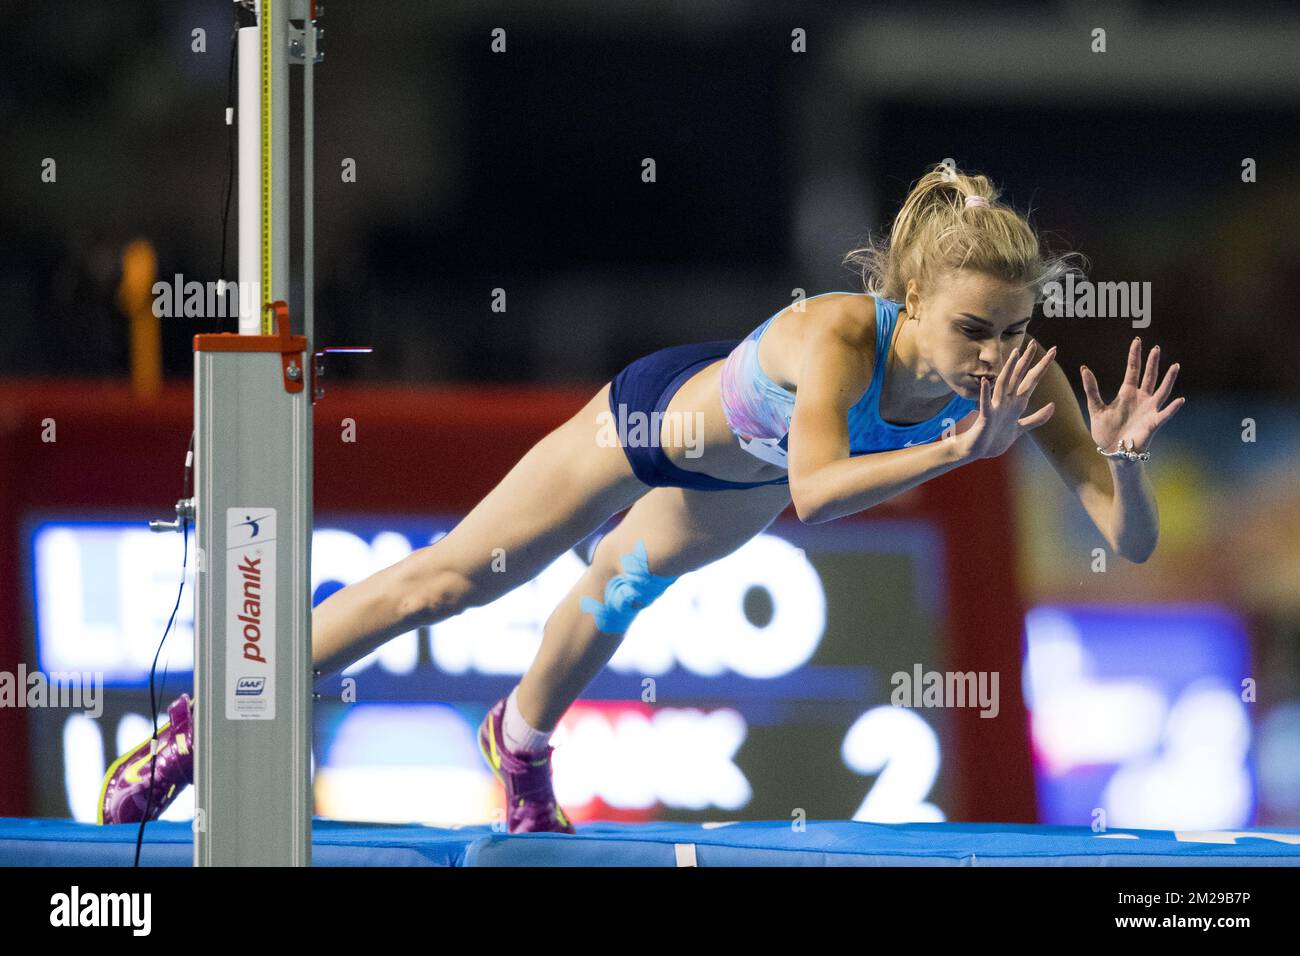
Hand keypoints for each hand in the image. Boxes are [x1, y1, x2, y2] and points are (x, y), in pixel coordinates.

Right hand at [957, 341, 1057, 461]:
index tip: (1053, 352)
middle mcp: (1006, 401)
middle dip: (1027, 361)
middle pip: (1019, 377)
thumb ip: (1037, 418)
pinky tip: (985, 382)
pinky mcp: (986, 417)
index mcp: (1016, 403)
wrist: (977, 451)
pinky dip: (985, 393)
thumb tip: (1052, 406)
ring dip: (1008, 369)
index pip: (1031, 380)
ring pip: (1003, 384)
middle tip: (1035, 343)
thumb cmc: (996, 439)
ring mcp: (996, 407)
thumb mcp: (1021, 428)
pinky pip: (985, 404)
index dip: (1041, 366)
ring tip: (1014, 353)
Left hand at [1082, 337, 1184, 458]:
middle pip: (1149, 376)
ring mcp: (1149, 410)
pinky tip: (1180, 399)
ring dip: (1169, 379)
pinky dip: (1173, 407)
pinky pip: (1165, 414)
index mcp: (1127, 393)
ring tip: (1175, 366)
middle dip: (1152, 362)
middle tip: (1156, 347)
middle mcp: (1141, 398)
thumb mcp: (1096, 408)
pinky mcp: (1153, 423)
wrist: (1113, 451)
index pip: (1132, 370)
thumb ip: (1091, 389)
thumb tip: (1084, 368)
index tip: (1137, 341)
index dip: (1134, 356)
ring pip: (1162, 391)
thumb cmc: (1106, 432)